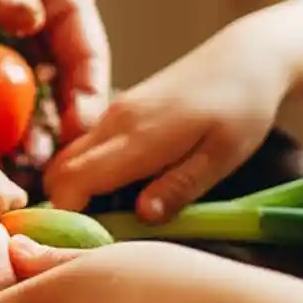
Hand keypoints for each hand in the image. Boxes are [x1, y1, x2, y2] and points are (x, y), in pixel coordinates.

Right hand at [44, 17, 289, 221]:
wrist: (244, 57)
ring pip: (68, 159)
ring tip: (115, 218)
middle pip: (59, 172)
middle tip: (101, 236)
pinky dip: (88, 174)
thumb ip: (180, 187)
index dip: (68, 217)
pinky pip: (85, 148)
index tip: (91, 244)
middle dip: (66, 208)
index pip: (72, 180)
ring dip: (77, 191)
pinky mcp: (118, 112)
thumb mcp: (223, 157)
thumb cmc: (243, 108)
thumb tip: (141, 216)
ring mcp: (112, 115)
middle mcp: (113, 124)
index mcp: (137, 137)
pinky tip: (124, 190)